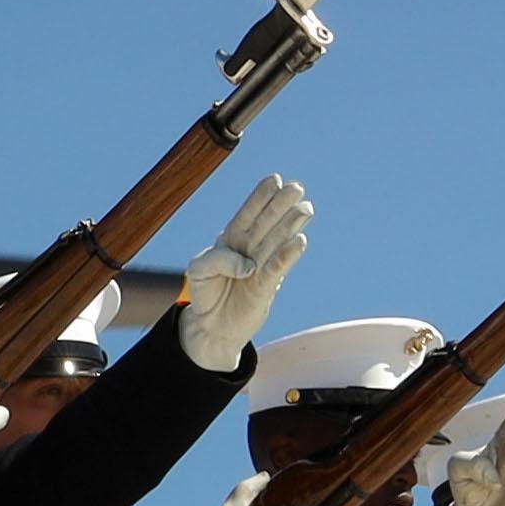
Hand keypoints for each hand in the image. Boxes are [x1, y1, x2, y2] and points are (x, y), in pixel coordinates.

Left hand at [168, 176, 311, 370]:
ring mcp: (260, 267)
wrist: (211, 326)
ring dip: (291, 224)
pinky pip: (277, 269)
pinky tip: (300, 241)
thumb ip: (218, 259)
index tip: (274, 179)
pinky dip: (287, 256)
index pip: (248, 213)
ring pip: (277, 241)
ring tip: (305, 206)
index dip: (260, 197)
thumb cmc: (206, 292)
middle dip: (281, 205)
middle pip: (267, 223)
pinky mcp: (265, 288)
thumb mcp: (198, 270)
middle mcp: (250, 249)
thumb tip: (247, 264)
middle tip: (296, 187)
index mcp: (232, 239)